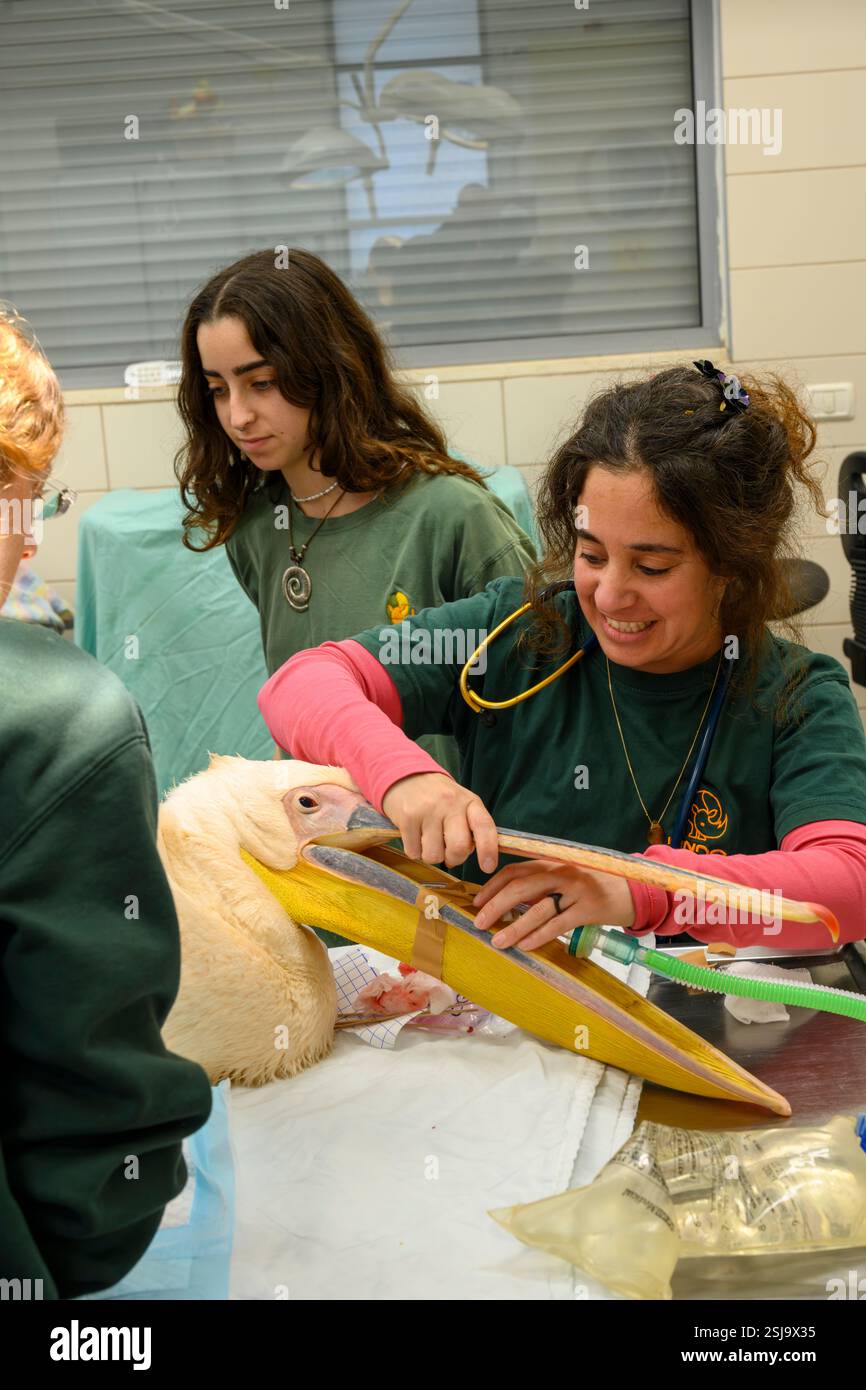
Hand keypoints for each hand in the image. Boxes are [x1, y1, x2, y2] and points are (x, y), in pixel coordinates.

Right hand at [382, 773, 498, 872]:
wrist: (407, 777)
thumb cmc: (440, 797)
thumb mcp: (462, 803)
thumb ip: (471, 826)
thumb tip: (474, 855)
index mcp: (469, 801)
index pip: (484, 826)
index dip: (489, 849)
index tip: (488, 867)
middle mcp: (449, 803)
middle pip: (458, 847)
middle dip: (454, 859)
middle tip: (449, 855)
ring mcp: (427, 810)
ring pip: (434, 855)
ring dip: (432, 856)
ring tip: (429, 840)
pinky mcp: (407, 818)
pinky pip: (414, 852)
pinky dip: (415, 851)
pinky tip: (416, 836)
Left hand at [472, 857, 635, 949]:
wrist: (633, 890)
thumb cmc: (592, 886)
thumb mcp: (564, 878)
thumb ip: (540, 884)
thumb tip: (504, 902)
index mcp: (552, 862)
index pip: (515, 870)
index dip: (493, 886)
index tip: (477, 902)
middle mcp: (562, 871)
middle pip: (521, 887)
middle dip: (496, 905)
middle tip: (480, 923)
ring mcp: (577, 890)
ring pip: (538, 908)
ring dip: (515, 926)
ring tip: (498, 941)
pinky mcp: (589, 909)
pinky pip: (558, 924)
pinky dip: (539, 935)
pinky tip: (525, 946)